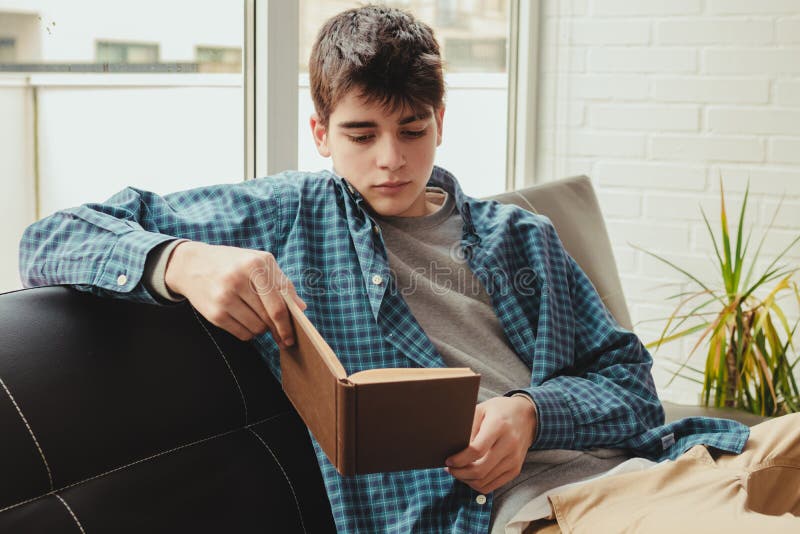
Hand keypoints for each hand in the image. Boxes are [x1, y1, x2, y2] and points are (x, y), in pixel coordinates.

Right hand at [164, 241, 305, 345]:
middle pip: (268, 319)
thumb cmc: (233, 263)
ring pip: (256, 329)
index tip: (292, 337)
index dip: (287, 325)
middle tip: (279, 332)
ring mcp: (224, 298)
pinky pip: (241, 334)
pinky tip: (244, 320)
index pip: (278, 304)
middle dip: (276, 328)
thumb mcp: (259, 262)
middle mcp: (238, 280)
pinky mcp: (214, 313)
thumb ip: (282, 283)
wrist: (192, 265)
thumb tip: (301, 308)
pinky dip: (248, 332)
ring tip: (256, 316)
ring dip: (261, 329)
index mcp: (255, 265)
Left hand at [443, 396, 536, 493]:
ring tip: (457, 471)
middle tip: (449, 468)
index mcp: (499, 426)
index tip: (448, 460)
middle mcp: (509, 444)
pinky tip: (469, 476)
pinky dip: (477, 484)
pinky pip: (492, 486)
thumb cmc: (499, 412)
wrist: (526, 416)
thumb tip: (453, 449)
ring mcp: (514, 460)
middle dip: (459, 473)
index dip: (459, 459)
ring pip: (484, 481)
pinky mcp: (515, 470)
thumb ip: (468, 428)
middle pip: (480, 469)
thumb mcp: (481, 410)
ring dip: (466, 480)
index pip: (477, 450)